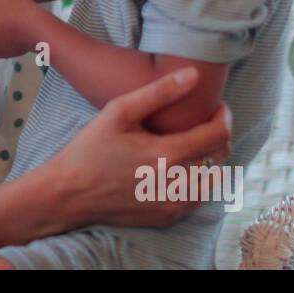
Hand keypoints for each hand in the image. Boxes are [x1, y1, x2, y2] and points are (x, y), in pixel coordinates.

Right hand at [42, 68, 233, 228]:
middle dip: (220, 136)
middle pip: (222, 157)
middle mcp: (177, 184)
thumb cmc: (90, 149)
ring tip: (196, 144)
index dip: (224, 117)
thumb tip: (194, 74)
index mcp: (168, 154)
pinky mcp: (168, 217)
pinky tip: (181, 168)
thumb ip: (159, 92)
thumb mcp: (119, 111)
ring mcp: (174, 205)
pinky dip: (198, 181)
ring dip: (212, 160)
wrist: (69, 193)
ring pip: (215, 180)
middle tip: (205, 122)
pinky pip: (198, 198)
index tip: (217, 107)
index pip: (219, 134)